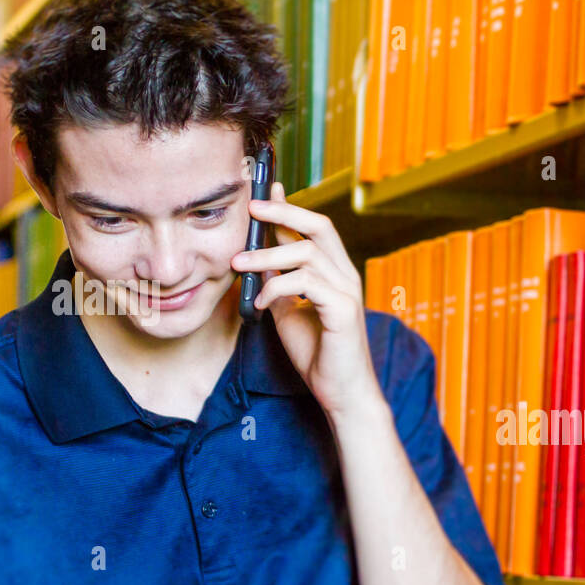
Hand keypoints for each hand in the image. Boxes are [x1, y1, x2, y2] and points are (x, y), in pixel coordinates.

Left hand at [230, 180, 380, 419]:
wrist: (340, 393)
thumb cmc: (318, 355)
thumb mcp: (288, 312)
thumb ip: (278, 285)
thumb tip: (257, 261)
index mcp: (335, 274)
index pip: (314, 228)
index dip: (288, 207)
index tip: (263, 192)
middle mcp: (346, 276)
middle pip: (319, 226)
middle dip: (284, 211)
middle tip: (251, 208)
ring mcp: (347, 291)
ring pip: (306, 253)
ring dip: (266, 256)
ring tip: (237, 265)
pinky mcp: (343, 310)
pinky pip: (306, 283)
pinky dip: (277, 288)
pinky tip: (261, 304)